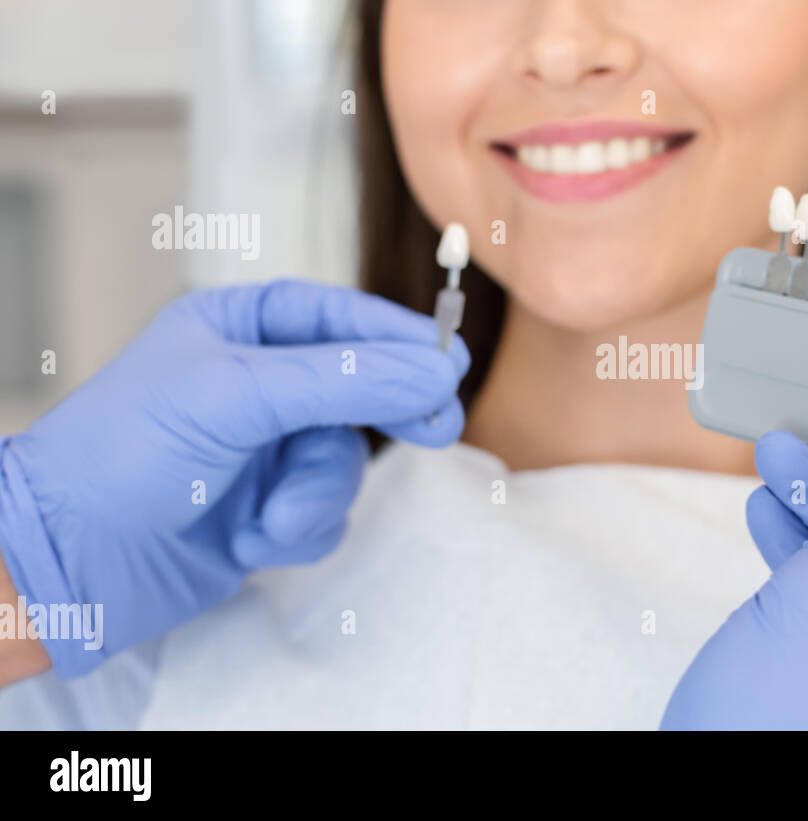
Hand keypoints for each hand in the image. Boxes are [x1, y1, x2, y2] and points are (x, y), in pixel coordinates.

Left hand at [0, 280, 467, 677]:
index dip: (396, 337)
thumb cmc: (127, 454)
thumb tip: (440, 371)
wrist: (69, 565)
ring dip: (314, 495)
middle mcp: (254, 383)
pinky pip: (324, 512)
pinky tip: (249, 543)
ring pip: (342, 460)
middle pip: (356, 388)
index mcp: (236, 329)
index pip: (336, 318)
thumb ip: (344, 380)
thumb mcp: (236, 396)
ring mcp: (262, 448)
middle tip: (436, 428)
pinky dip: (297, 530)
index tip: (451, 361)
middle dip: (383, 415)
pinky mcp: (266, 508)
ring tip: (271, 519)